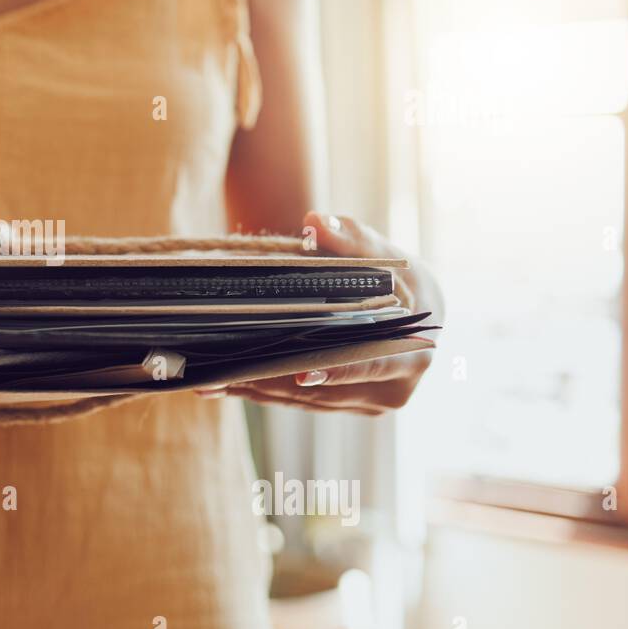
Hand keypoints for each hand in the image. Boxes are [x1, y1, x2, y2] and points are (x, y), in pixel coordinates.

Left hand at [195, 212, 442, 415]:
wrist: (411, 307)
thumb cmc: (398, 277)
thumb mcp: (381, 253)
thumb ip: (350, 237)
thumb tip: (316, 222)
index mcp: (412, 355)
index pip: (369, 365)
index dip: (334, 369)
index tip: (300, 372)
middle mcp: (392, 389)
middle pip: (326, 390)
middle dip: (275, 380)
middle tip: (226, 373)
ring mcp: (368, 403)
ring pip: (307, 401)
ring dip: (261, 390)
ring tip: (215, 380)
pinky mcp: (345, 406)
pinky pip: (301, 402)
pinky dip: (266, 391)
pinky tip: (228, 383)